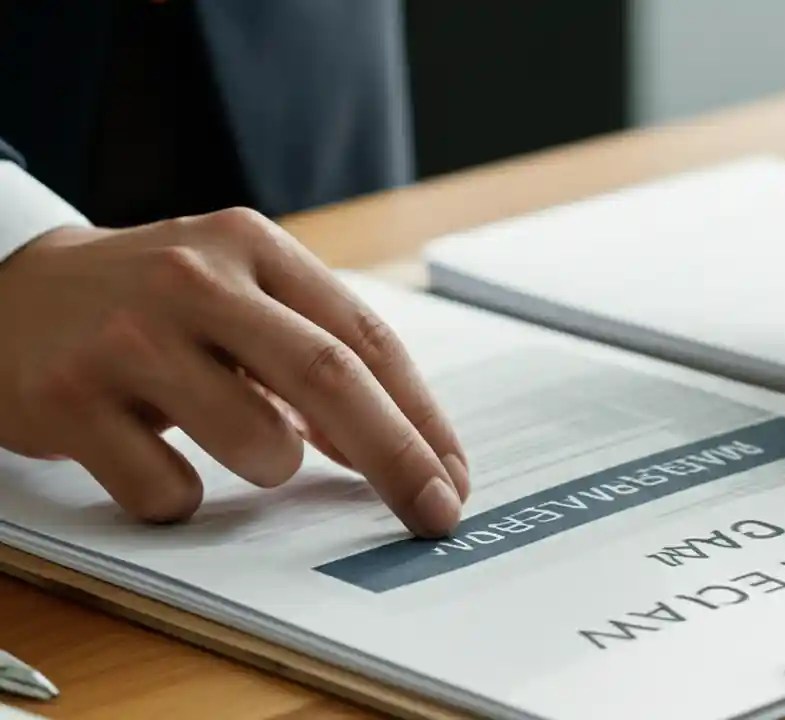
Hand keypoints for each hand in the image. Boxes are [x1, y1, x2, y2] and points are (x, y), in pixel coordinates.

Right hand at [0, 208, 468, 535]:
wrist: (2, 289)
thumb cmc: (150, 302)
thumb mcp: (236, 293)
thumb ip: (313, 355)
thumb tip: (395, 445)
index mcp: (252, 245)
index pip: (366, 338)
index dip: (422, 417)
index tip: (452, 476)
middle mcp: (194, 279)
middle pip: (331, 380)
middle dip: (397, 458)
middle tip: (433, 513)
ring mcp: (127, 338)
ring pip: (257, 445)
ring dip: (269, 467)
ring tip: (227, 435)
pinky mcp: (67, 400)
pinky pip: (169, 491)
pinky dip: (181, 495)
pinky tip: (147, 451)